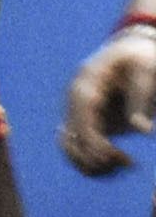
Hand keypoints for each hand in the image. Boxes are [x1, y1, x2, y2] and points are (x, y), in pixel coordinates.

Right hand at [65, 27, 155, 174]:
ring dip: (91, 165)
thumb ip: (141, 97)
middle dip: (96, 157)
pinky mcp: (88, 124)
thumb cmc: (141, 57)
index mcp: (85, 86)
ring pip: (70, 149)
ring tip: (124, 165)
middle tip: (129, 163)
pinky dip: (94, 163)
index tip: (118, 158)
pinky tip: (118, 165)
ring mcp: (78, 114)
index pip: (80, 121)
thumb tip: (142, 131)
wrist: (133, 51)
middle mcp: (75, 102)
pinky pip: (79, 149)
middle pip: (70, 139)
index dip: (94, 143)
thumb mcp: (146, 69)